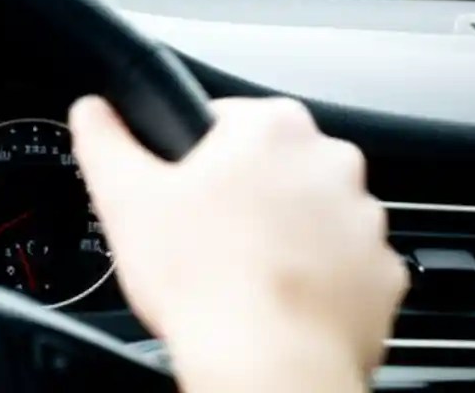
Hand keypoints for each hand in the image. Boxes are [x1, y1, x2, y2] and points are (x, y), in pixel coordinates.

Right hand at [70, 96, 406, 392]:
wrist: (267, 363)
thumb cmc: (203, 280)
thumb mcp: (124, 196)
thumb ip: (104, 139)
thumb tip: (92, 111)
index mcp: (271, 127)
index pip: (226, 118)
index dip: (195, 156)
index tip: (182, 190)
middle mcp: (331, 163)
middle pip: (273, 166)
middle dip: (244, 194)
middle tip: (205, 236)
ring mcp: (365, 220)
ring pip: (312, 215)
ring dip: (283, 235)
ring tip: (240, 274)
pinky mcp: (382, 273)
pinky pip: (344, 266)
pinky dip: (316, 280)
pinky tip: (277, 300)